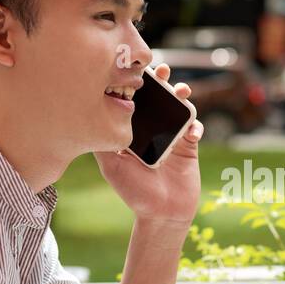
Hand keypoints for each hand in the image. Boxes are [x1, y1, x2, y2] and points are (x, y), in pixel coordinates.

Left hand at [94, 63, 203, 227]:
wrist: (160, 213)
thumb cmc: (134, 192)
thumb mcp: (111, 166)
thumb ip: (102, 143)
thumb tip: (89, 117)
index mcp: (134, 131)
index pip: (136, 101)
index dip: (136, 84)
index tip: (135, 70)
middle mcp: (153, 129)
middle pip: (159, 97)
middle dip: (161, 81)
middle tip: (161, 71)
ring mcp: (172, 136)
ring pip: (179, 107)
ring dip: (182, 95)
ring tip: (181, 91)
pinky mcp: (189, 146)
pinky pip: (194, 128)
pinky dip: (195, 125)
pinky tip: (191, 130)